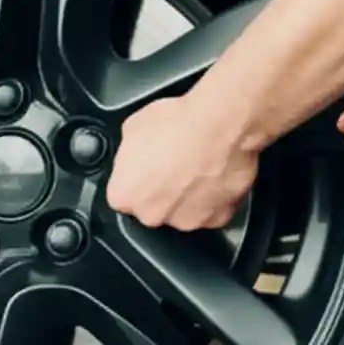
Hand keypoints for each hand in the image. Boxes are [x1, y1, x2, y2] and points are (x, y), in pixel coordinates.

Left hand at [106, 97, 258, 229]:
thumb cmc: (177, 124)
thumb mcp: (134, 127)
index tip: (145, 168)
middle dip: (161, 191)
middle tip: (174, 165)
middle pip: (152, 209)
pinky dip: (214, 198)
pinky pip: (212, 212)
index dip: (135, 179)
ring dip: (187, 196)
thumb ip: (128, 154)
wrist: (220, 125)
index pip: (123, 195)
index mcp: (124, 195)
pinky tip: (216, 175)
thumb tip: (134, 156)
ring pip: (183, 212)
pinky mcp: (217, 219)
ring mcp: (185, 220)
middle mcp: (152, 214)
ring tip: (197, 168)